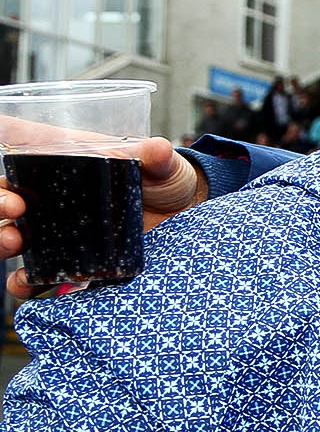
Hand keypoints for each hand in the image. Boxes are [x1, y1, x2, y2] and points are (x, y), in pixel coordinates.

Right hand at [0, 120, 206, 299]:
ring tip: (14, 241)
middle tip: (15, 207)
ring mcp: (58, 234)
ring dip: (2, 239)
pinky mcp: (72, 265)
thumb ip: (157, 158)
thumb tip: (158, 149)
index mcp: (66, 165)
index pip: (22, 150)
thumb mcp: (163, 167)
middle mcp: (52, 199)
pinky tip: (27, 284)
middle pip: (5, 197)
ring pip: (11, 235)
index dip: (5, 147)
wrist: (189, 224)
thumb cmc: (167, 185)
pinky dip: (24, 283)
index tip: (4, 154)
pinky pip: (37, 277)